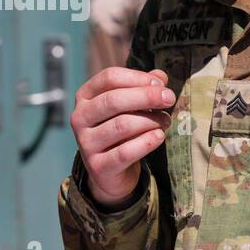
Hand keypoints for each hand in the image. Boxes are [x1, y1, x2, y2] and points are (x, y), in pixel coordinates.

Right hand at [70, 67, 173, 206]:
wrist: (111, 172)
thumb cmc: (121, 130)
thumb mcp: (130, 106)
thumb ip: (144, 88)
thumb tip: (160, 76)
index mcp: (85, 96)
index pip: (109, 77)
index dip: (137, 78)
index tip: (160, 84)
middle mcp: (80, 118)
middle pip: (113, 100)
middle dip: (146, 97)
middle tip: (169, 98)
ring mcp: (86, 143)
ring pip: (122, 125)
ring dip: (150, 121)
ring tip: (165, 121)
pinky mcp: (98, 166)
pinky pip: (126, 152)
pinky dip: (147, 142)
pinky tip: (159, 136)